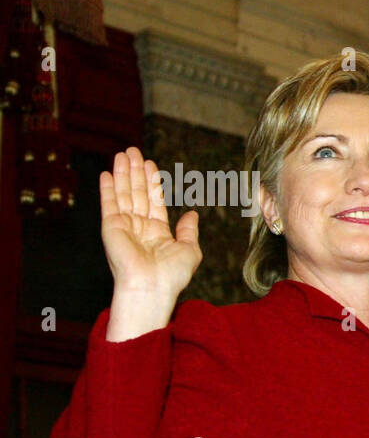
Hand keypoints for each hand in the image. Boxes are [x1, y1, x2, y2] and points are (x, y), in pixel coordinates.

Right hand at [102, 148, 200, 340]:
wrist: (151, 287)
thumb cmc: (172, 275)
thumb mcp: (189, 250)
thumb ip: (189, 230)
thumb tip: (192, 214)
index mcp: (157, 232)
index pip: (154, 200)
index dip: (152, 181)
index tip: (150, 164)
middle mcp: (139, 227)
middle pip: (137, 192)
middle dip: (135, 171)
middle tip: (133, 150)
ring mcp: (124, 226)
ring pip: (124, 193)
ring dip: (123, 173)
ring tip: (123, 153)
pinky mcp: (111, 227)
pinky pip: (109, 203)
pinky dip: (107, 188)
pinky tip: (107, 173)